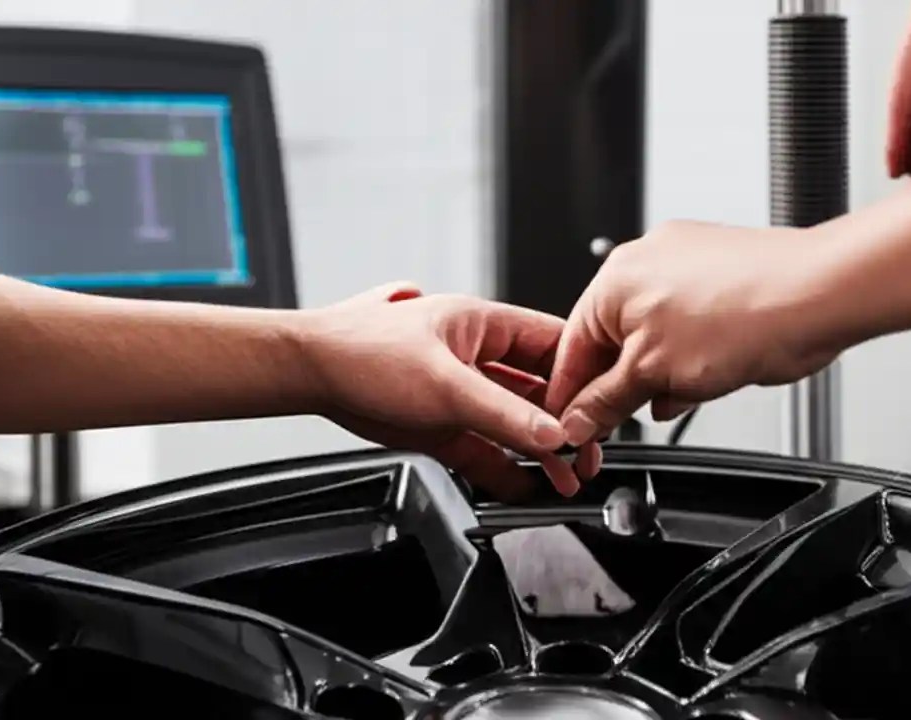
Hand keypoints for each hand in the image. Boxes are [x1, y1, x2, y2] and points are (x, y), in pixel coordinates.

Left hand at [300, 282, 600, 498]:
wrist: (310, 373)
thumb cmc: (364, 351)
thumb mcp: (446, 383)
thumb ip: (503, 414)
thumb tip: (552, 435)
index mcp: (483, 325)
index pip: (552, 346)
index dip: (580, 376)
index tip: (600, 408)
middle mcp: (476, 358)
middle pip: (539, 392)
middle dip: (565, 424)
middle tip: (587, 455)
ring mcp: (459, 394)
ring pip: (514, 425)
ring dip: (540, 453)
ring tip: (566, 480)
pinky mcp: (441, 426)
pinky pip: (484, 451)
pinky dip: (505, 470)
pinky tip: (525, 487)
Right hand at [545, 222, 838, 445]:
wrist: (824, 295)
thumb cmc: (748, 316)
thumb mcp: (656, 374)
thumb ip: (606, 402)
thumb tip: (578, 421)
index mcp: (613, 280)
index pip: (570, 351)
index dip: (572, 400)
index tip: (575, 433)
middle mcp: (643, 264)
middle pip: (610, 344)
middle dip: (622, 388)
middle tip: (628, 423)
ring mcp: (683, 265)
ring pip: (651, 340)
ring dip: (660, 375)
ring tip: (686, 391)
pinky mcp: (718, 275)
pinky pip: (685, 328)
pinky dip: (690, 358)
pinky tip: (707, 377)